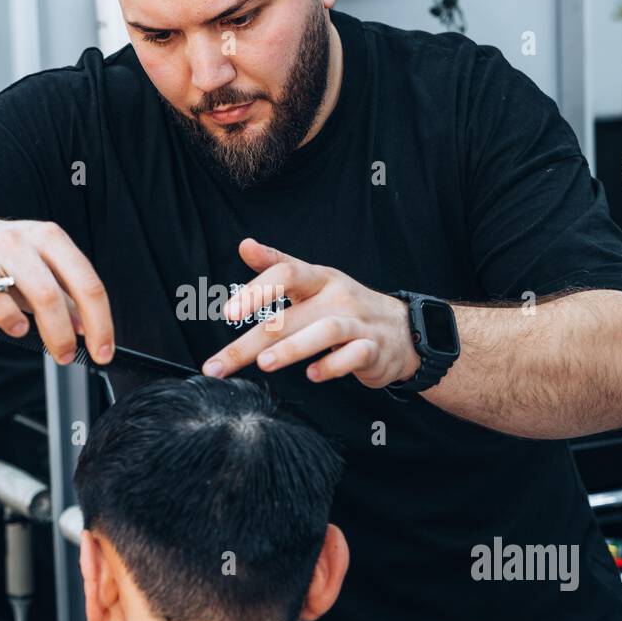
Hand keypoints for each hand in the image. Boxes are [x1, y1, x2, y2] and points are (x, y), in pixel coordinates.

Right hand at [0, 219, 114, 366]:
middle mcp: (12, 243)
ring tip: (20, 331)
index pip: (85, 283)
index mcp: (47, 238)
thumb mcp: (50, 266)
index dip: (99, 323)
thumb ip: (71, 296)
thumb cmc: (12, 257)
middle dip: (59, 333)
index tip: (102, 352)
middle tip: (65, 355)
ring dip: (7, 318)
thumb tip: (87, 330)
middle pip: (44, 292)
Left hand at [201, 237, 420, 388]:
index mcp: (319, 278)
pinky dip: (333, 365)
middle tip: (219, 364)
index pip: (286, 273)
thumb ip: (278, 266)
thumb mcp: (314, 282)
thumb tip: (244, 245)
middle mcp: (337, 296)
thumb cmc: (345, 306)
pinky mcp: (373, 348)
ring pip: (324, 331)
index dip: (257, 291)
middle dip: (250, 342)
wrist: (402, 329)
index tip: (228, 313)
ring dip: (292, 348)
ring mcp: (358, 322)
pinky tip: (313, 375)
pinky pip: (353, 356)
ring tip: (265, 363)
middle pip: (290, 316)